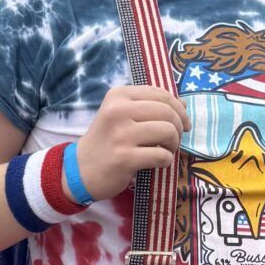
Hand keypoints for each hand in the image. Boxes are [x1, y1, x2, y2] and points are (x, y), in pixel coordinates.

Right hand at [76, 83, 188, 198]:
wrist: (81, 169)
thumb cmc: (106, 141)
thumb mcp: (121, 114)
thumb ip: (149, 106)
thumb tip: (184, 104)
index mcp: (118, 95)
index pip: (162, 94)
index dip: (179, 109)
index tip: (183, 123)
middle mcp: (118, 111)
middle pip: (168, 113)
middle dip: (178, 128)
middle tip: (173, 140)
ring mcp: (121, 134)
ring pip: (168, 132)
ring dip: (174, 144)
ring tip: (165, 150)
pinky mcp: (125, 158)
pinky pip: (162, 155)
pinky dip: (166, 160)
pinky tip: (158, 163)